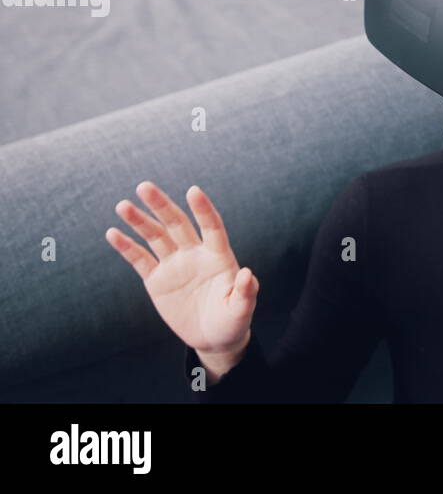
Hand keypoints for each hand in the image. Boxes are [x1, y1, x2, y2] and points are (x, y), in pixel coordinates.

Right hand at [105, 182, 259, 367]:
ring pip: (155, 237)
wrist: (212, 338)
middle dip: (161, 205)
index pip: (211, 227)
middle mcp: (195, 254)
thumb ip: (245, 292)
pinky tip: (112, 233)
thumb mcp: (241, 310)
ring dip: (140, 221)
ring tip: (123, 205)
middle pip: (177, 224)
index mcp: (218, 257)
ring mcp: (174, 265)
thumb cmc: (232, 322)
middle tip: (144, 186)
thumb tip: (248, 274)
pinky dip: (127, 247)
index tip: (193, 191)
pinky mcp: (157, 280)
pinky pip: (140, 260)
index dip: (203, 210)